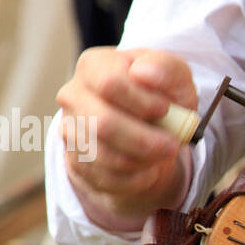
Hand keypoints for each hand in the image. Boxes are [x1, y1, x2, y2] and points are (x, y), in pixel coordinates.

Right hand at [56, 47, 196, 227]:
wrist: (152, 128)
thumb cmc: (160, 95)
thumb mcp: (174, 77)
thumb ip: (165, 68)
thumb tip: (143, 73)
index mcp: (93, 66)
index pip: (111, 84)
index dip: (143, 102)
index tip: (166, 110)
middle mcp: (73, 96)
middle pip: (103, 124)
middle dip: (144, 140)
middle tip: (173, 145)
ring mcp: (70, 130)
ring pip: (103, 155)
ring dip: (142, 160)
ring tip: (163, 154)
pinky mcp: (77, 162)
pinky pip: (105, 178)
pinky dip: (136, 178)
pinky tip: (150, 168)